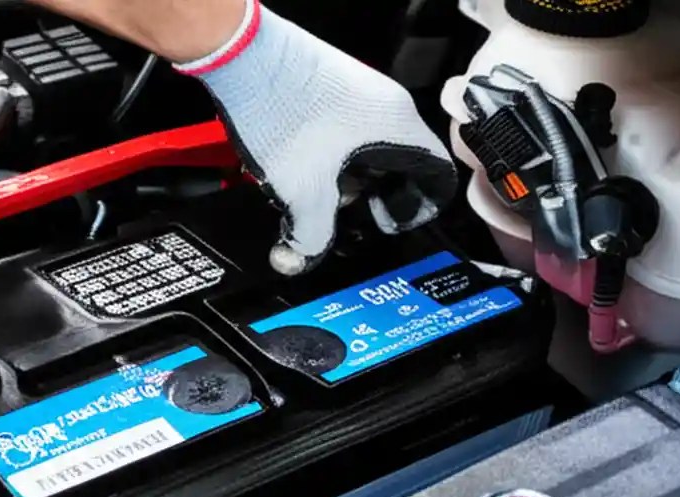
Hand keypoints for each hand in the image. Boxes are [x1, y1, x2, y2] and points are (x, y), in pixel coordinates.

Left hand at [178, 0, 457, 274]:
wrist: (241, 56)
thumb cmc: (280, 110)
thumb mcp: (301, 190)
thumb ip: (311, 234)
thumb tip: (304, 258)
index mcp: (398, 127)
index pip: (438, 175)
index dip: (418, 210)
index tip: (387, 223)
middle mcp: (387, 104)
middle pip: (403, 164)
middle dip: (376, 197)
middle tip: (347, 215)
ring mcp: (360, 92)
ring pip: (371, 148)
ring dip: (350, 179)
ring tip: (317, 194)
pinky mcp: (333, 88)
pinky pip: (348, 132)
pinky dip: (333, 158)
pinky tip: (300, 169)